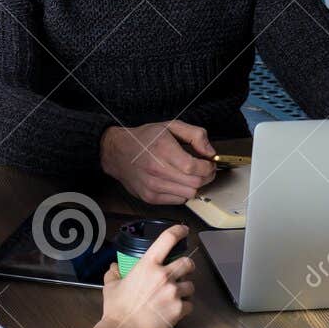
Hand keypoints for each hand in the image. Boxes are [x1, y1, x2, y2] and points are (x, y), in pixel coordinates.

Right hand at [100, 120, 216, 203]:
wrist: (117, 152)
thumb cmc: (145, 139)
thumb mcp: (171, 126)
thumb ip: (195, 135)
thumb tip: (210, 152)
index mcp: (163, 149)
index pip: (194, 167)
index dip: (208, 167)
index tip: (209, 162)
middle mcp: (156, 170)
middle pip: (195, 183)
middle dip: (206, 177)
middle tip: (205, 169)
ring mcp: (152, 186)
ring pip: (189, 195)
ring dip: (195, 185)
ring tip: (191, 175)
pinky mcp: (150, 197)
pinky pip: (178, 201)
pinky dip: (183, 192)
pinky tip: (178, 181)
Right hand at [100, 224, 195, 327]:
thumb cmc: (116, 309)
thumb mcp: (111, 286)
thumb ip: (114, 273)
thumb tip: (114, 267)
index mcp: (148, 265)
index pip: (168, 239)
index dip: (179, 231)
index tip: (184, 230)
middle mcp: (164, 276)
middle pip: (188, 263)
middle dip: (187, 267)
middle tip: (182, 272)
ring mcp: (173, 293)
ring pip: (191, 285)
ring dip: (185, 289)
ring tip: (174, 296)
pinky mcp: (179, 309)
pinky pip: (189, 304)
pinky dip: (184, 307)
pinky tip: (174, 310)